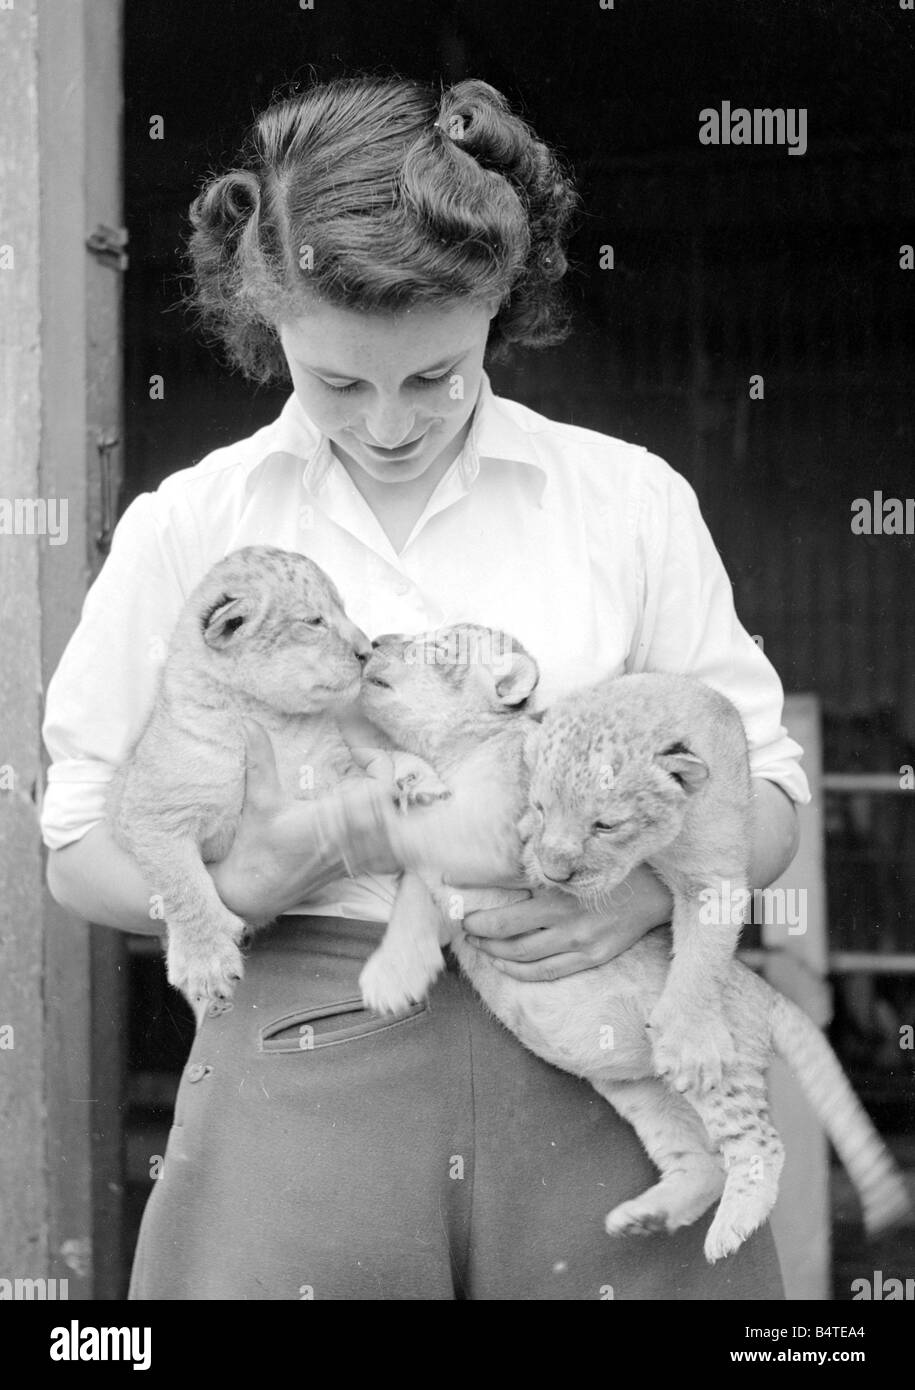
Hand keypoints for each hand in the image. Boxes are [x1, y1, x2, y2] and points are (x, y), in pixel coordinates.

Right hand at [209, 720, 399, 921]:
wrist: (250, 895)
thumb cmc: (254, 851)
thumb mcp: (258, 803)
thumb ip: (259, 761)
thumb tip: (249, 723)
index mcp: (334, 819)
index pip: (380, 789)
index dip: (376, 760)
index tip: (353, 748)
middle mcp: (352, 839)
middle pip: (395, 806)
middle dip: (384, 779)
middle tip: (362, 762)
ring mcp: (355, 856)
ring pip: (396, 831)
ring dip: (390, 807)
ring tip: (368, 787)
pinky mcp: (353, 868)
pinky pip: (388, 853)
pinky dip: (388, 834)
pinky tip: (372, 820)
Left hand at [460, 866, 673, 980]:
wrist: (656, 892)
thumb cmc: (612, 867)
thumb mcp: (575, 857)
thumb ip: (539, 856)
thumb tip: (504, 845)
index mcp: (560, 887)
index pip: (505, 890)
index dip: (475, 890)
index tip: (449, 887)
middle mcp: (567, 917)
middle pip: (508, 930)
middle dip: (479, 928)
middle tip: (464, 925)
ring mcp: (579, 941)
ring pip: (523, 955)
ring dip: (494, 951)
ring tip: (479, 944)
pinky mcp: (591, 957)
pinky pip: (547, 972)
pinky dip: (520, 971)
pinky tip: (504, 965)